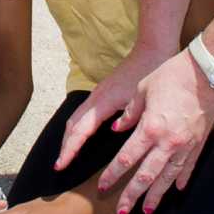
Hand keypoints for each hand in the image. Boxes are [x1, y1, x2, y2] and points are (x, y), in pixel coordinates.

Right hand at [55, 43, 170, 170]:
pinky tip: (82, 135)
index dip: (70, 148)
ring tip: (67, 153)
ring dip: (70, 136)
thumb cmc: (150, 73)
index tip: (62, 163)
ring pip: (76, 117)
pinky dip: (78, 127)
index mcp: (103, 101)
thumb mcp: (142, 99)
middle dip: (65, 144)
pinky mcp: (102, 92)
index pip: (80, 130)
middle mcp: (96, 97)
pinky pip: (83, 113)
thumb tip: (116, 130)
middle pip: (72, 124)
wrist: (153, 50)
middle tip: (60, 164)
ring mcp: (98, 94)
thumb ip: (130, 117)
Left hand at [96, 50, 213, 213]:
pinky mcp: (199, 143)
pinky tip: (175, 191)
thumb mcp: (143, 90)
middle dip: (131, 195)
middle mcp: (167, 142)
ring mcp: (185, 145)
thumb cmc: (173, 75)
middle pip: (146, 176)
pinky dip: (180, 180)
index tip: (103, 187)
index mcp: (150, 128)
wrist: (207, 72)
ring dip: (156, 196)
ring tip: (146, 210)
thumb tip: (118, 129)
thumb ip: (130, 114)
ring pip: (168, 178)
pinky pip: (188, 167)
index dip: (112, 176)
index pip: (126, 159)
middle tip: (121, 212)